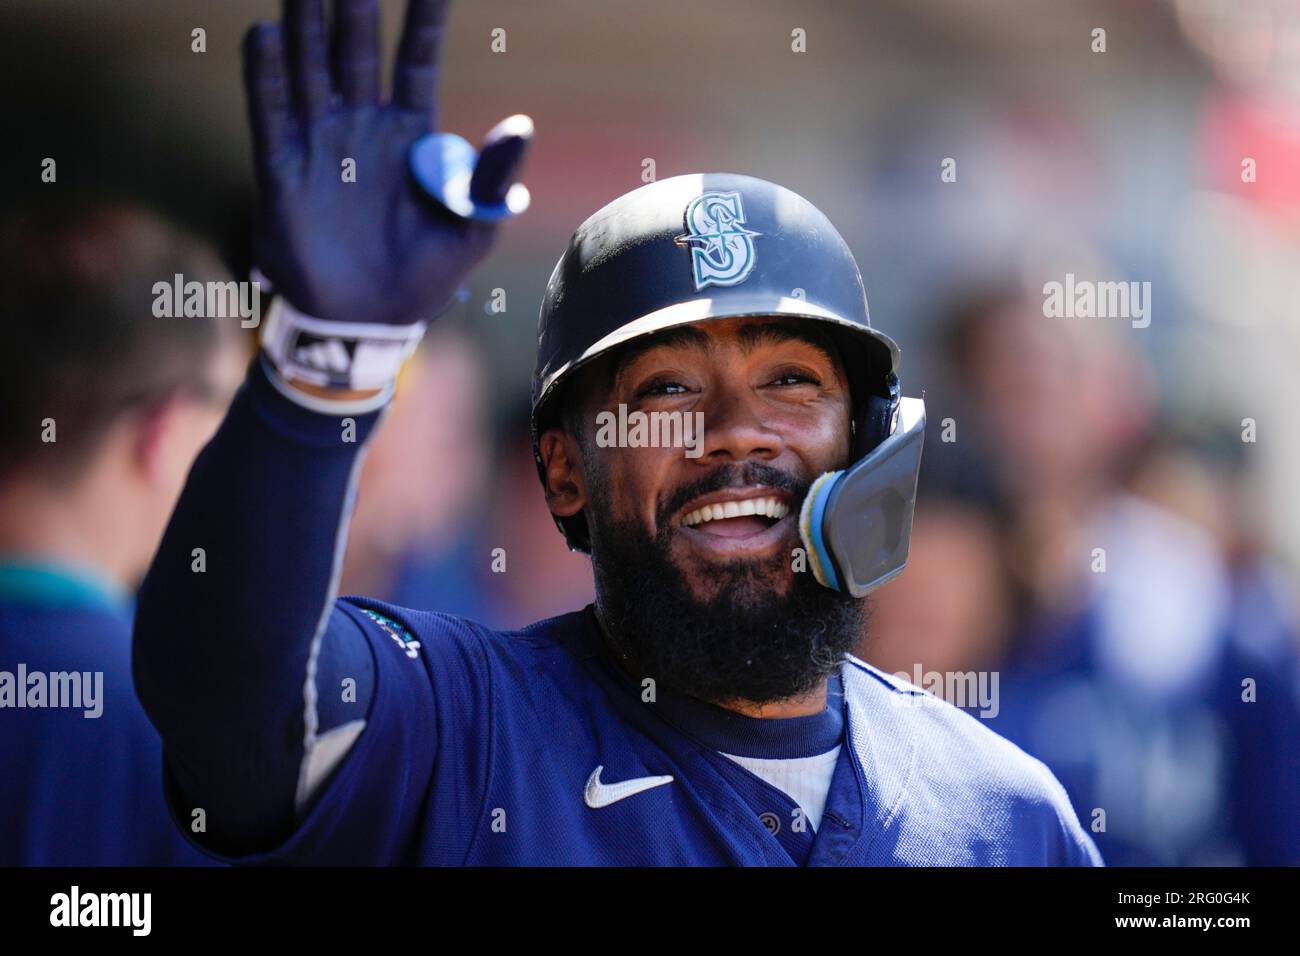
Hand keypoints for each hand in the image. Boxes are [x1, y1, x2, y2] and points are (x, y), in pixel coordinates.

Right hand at [242, 0, 530, 326]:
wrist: (369, 321)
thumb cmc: (427, 276)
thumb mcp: (473, 229)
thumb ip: (493, 179)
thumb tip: (522, 125)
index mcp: (411, 134)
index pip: (416, 60)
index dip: (424, 18)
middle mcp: (362, 127)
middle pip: (356, 51)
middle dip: (354, 6)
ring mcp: (320, 144)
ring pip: (311, 70)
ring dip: (308, 25)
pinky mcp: (282, 170)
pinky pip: (272, 115)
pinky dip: (267, 76)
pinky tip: (267, 33)